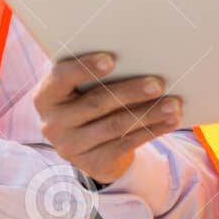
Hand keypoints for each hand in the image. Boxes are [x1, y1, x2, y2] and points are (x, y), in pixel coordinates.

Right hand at [33, 53, 181, 185]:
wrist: (84, 144)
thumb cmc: (84, 99)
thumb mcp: (77, 87)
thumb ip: (89, 73)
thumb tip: (132, 55)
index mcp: (45, 96)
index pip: (62, 77)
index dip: (86, 68)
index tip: (112, 59)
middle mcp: (52, 124)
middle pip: (96, 103)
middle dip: (130, 92)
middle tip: (158, 83)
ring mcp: (71, 147)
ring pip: (116, 126)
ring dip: (148, 113)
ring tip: (173, 103)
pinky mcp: (93, 164)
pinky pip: (126, 144)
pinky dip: (151, 131)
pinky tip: (170, 120)